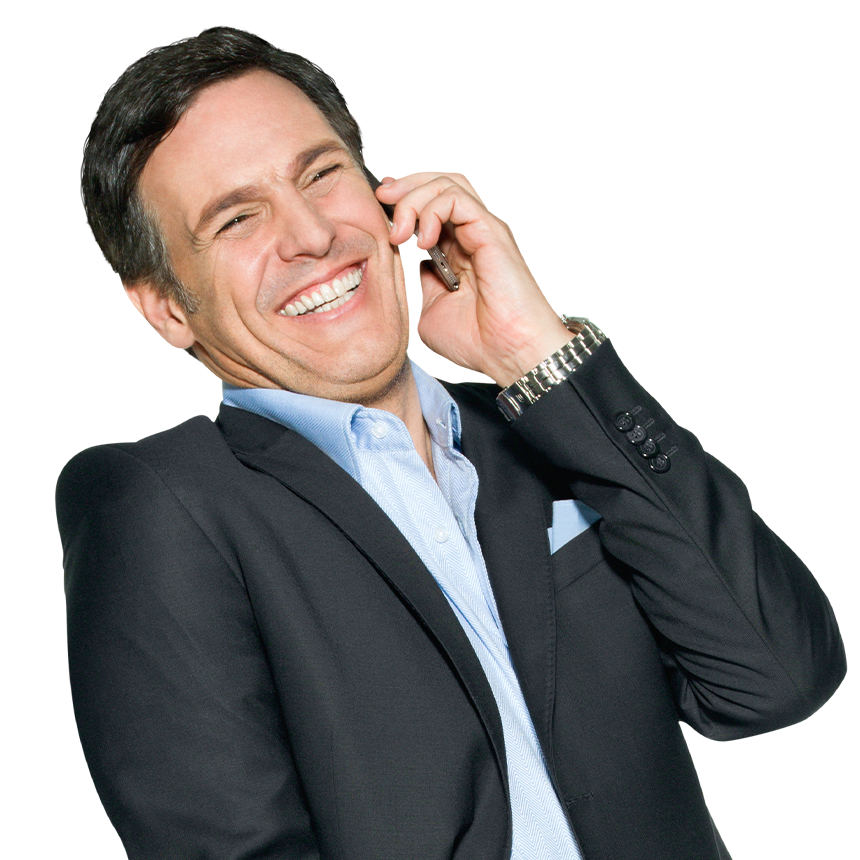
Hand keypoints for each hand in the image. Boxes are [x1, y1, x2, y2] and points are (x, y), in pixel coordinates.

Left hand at [376, 173, 571, 387]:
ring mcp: (481, 231)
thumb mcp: (430, 311)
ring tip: (401, 232)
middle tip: (382, 203)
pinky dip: (431, 211)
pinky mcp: (490, 231)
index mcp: (457, 252)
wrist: (507, 354)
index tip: (378, 213)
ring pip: (446, 185)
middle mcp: (470, 236)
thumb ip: (418, 283)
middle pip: (438, 184)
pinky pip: (457, 199)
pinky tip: (423, 241)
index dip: (402, 202)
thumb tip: (408, 263)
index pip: (430, 206)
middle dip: (405, 187)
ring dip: (414, 199)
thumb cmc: (478, 340)